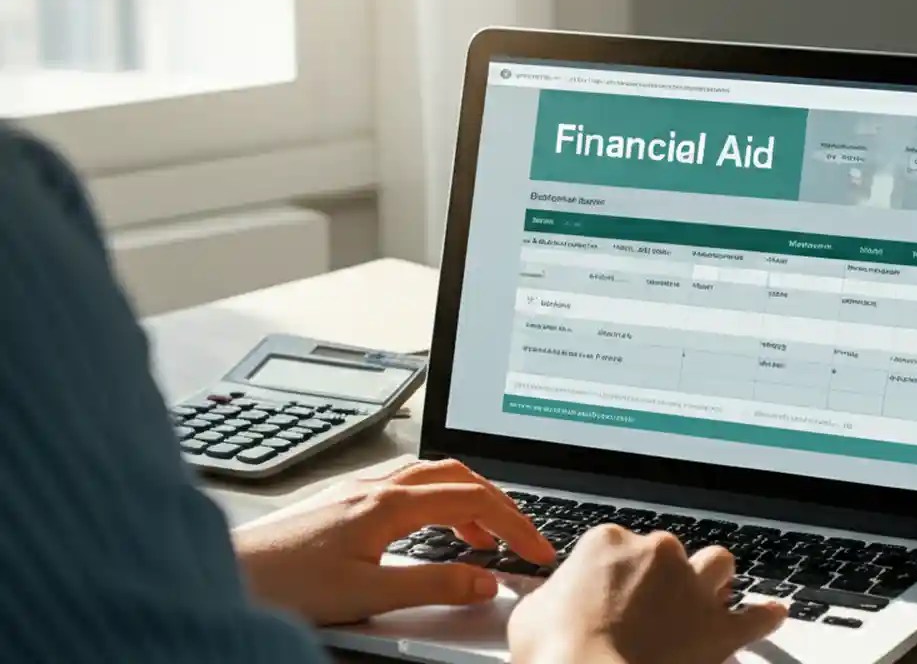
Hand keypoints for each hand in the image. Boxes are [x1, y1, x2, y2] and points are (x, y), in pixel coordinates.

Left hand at [233, 459, 554, 625]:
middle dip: (498, 504)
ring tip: (484, 535)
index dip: (514, 523)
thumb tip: (483, 581)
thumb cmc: (283, 583)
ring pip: (430, 478)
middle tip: (521, 537)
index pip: (472, 499)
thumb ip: (432, 584)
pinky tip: (429, 529)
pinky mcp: (340, 502)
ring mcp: (355, 490)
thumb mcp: (368, 593)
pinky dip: (436, 502)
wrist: (225, 574)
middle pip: (457, 477)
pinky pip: (405, 487)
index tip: (537, 548)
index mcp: (388, 503)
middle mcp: (374, 487)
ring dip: (467, 500)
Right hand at [509, 525, 786, 663]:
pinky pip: (756, 617)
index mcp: (609, 542)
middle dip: (663, 577)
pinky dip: (765, 616)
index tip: (608, 598)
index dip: (614, 575)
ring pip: (718, 565)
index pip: (617, 546)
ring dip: (713, 581)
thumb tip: (551, 605)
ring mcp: (691, 589)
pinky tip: (773, 615)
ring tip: (707, 598)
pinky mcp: (718, 628)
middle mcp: (656, 554)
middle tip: (650, 608)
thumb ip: (551, 599)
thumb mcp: (532, 614)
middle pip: (669, 554)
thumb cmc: (554, 651)